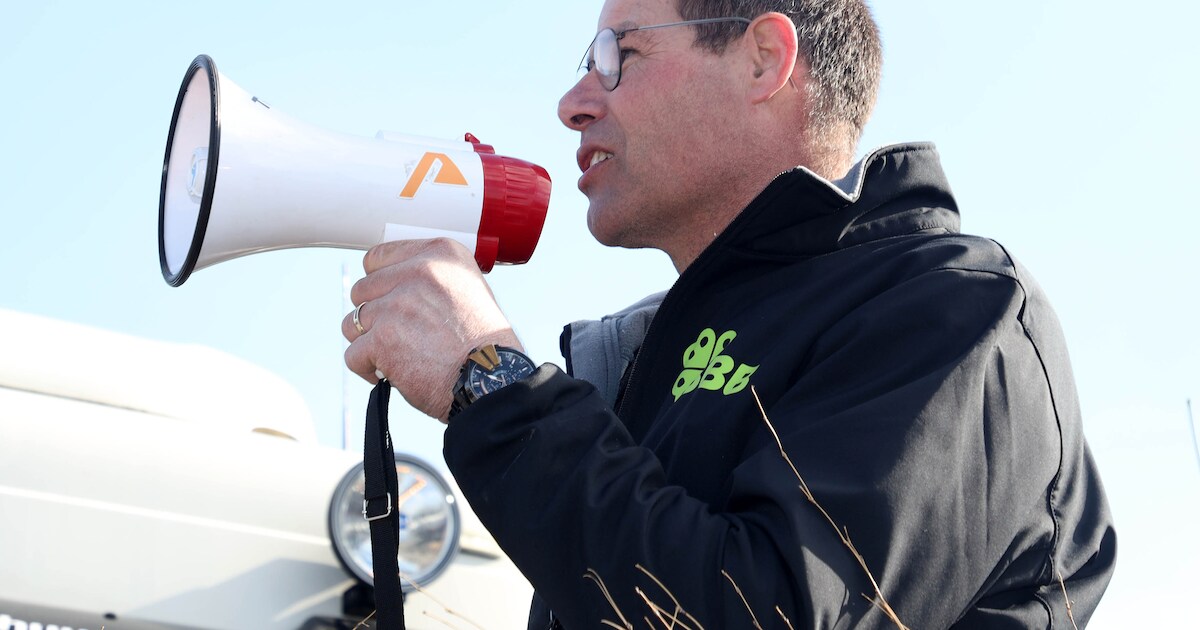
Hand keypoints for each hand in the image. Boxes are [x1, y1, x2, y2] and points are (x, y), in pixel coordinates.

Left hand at [342, 238, 521, 421]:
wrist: (492, 378)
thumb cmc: (484, 343)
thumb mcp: (468, 290)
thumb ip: (431, 279)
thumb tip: (392, 284)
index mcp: (439, 254)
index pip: (378, 257)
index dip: (380, 284)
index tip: (390, 301)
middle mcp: (417, 272)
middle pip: (362, 290)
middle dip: (374, 316)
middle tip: (397, 336)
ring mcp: (396, 305)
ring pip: (352, 322)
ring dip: (368, 341)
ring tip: (394, 356)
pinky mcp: (382, 339)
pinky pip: (353, 354)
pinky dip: (367, 368)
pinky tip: (389, 374)